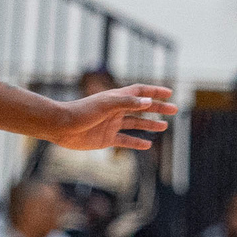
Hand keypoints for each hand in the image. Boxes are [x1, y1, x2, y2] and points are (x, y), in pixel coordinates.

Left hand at [48, 84, 174, 151]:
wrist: (61, 127)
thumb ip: (128, 103)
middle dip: (158, 108)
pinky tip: (147, 145)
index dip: (155, 91)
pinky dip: (136, 143)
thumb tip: (149, 102)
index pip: (140, 91)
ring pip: (135, 124)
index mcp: (117, 98)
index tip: (169, 92)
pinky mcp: (106, 138)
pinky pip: (125, 141)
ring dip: (150, 124)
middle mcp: (116, 110)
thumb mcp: (107, 105)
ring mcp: (112, 124)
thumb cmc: (82, 112)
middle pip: (142, 108)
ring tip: (164, 127)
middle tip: (174, 110)